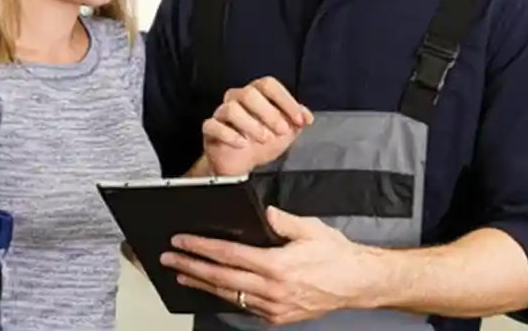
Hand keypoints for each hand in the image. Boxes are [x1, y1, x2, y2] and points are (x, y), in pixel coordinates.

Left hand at [160, 206, 378, 324]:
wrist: (358, 283)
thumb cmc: (335, 254)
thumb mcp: (309, 228)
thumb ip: (281, 220)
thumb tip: (260, 212)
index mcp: (277, 266)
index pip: (228, 255)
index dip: (201, 248)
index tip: (181, 242)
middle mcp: (271, 290)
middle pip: (221, 278)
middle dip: (191, 268)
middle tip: (169, 260)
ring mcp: (273, 307)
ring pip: (228, 296)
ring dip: (202, 285)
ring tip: (181, 275)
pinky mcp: (276, 317)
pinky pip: (243, 307)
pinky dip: (225, 296)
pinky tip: (212, 288)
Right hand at [202, 77, 313, 175]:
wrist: (241, 162)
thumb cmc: (262, 142)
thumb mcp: (286, 131)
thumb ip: (296, 120)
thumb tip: (307, 116)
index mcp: (256, 93)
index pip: (269, 85)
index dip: (286, 101)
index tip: (299, 119)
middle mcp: (237, 98)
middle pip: (249, 94)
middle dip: (269, 113)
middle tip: (281, 130)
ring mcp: (222, 113)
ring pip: (231, 109)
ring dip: (251, 125)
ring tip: (263, 139)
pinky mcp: (210, 128)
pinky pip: (213, 125)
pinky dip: (229, 135)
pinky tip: (242, 144)